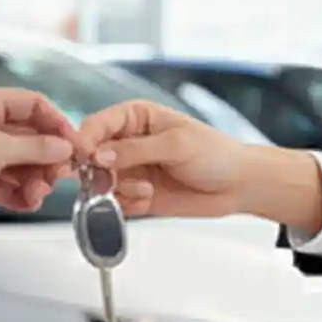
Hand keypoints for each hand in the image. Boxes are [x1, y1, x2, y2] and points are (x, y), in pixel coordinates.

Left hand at [0, 86, 77, 237]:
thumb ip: (34, 147)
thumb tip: (64, 146)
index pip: (32, 104)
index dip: (57, 124)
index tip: (75, 145)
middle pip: (32, 136)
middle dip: (47, 158)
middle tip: (57, 175)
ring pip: (24, 162)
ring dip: (35, 180)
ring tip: (35, 195)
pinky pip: (11, 182)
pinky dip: (20, 193)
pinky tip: (24, 203)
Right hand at [76, 100, 321, 233]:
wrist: (238, 186)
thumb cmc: (216, 154)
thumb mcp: (177, 145)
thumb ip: (136, 150)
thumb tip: (100, 154)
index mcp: (136, 117)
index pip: (98, 124)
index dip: (86, 139)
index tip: (84, 155)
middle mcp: (129, 142)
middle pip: (92, 155)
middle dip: (98, 169)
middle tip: (110, 178)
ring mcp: (132, 170)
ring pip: (101, 181)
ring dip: (117, 188)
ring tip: (144, 188)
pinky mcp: (137, 195)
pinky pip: (116, 202)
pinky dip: (127, 203)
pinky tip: (149, 197)